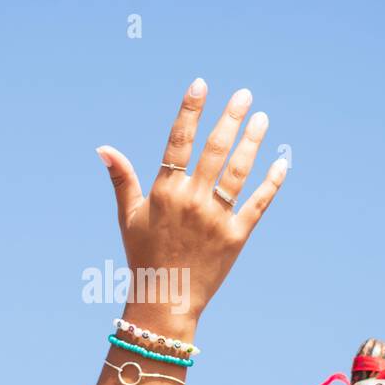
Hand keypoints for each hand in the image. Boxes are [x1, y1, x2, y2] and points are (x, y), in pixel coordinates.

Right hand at [96, 79, 286, 334]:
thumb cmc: (144, 256)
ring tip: (262, 118)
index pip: (178, 141)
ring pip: (238, 171)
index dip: (190, 110)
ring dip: (252, 142)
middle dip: (230, 118)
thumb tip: (103, 148)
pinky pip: (258, 203)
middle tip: (243, 95)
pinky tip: (281, 161)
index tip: (201, 84)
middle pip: (214, 150)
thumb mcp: (129, 216)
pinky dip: (271, 182)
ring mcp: (216, 218)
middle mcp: (192, 201)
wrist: (165, 301)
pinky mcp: (236, 236)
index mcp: (165, 192)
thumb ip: (121, 179)